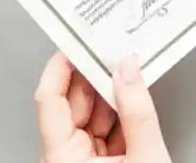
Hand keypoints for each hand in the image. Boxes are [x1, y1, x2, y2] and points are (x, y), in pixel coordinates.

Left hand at [35, 52, 173, 162]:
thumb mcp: (146, 157)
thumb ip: (137, 112)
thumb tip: (128, 71)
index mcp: (62, 158)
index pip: (49, 100)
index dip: (60, 67)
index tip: (75, 44)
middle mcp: (63, 159)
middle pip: (71, 106)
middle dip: (94, 77)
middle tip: (112, 51)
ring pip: (89, 118)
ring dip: (110, 96)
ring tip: (128, 72)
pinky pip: (101, 133)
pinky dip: (118, 116)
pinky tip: (132, 100)